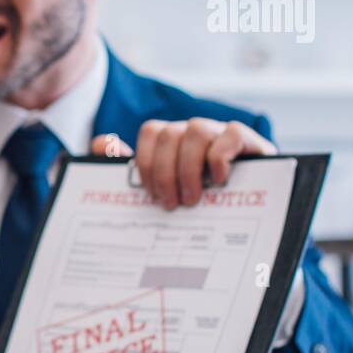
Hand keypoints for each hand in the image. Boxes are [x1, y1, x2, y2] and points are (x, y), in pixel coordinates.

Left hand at [90, 118, 275, 208]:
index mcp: (175, 141)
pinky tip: (218, 180)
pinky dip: (220, 157)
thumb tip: (100, 142)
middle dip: (164, 171)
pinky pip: (231, 134)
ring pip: (196, 130)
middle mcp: (197, 133)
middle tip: (170, 203)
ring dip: (188, 168)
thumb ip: (132, 170)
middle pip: (170, 132)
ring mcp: (223, 135)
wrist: (252, 222)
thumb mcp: (164, 193)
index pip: (152, 131)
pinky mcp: (251, 144)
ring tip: (192, 198)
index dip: (146, 160)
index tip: (150, 193)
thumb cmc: (201, 206)